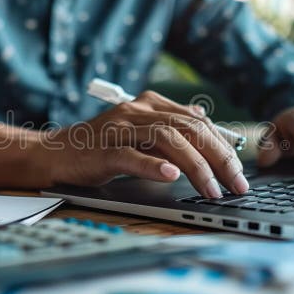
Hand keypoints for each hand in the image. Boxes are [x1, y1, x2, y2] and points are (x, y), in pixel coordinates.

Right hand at [38, 91, 249, 198]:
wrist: (54, 153)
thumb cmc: (101, 148)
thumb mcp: (140, 134)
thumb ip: (170, 129)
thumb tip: (205, 126)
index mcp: (149, 104)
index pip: (197, 120)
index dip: (222, 144)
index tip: (238, 171)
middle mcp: (137, 110)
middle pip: (188, 128)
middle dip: (218, 157)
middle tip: (236, 184)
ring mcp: (119, 129)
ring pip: (167, 139)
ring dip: (195, 166)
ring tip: (212, 189)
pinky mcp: (102, 150)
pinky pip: (131, 155)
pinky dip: (153, 165)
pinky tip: (171, 176)